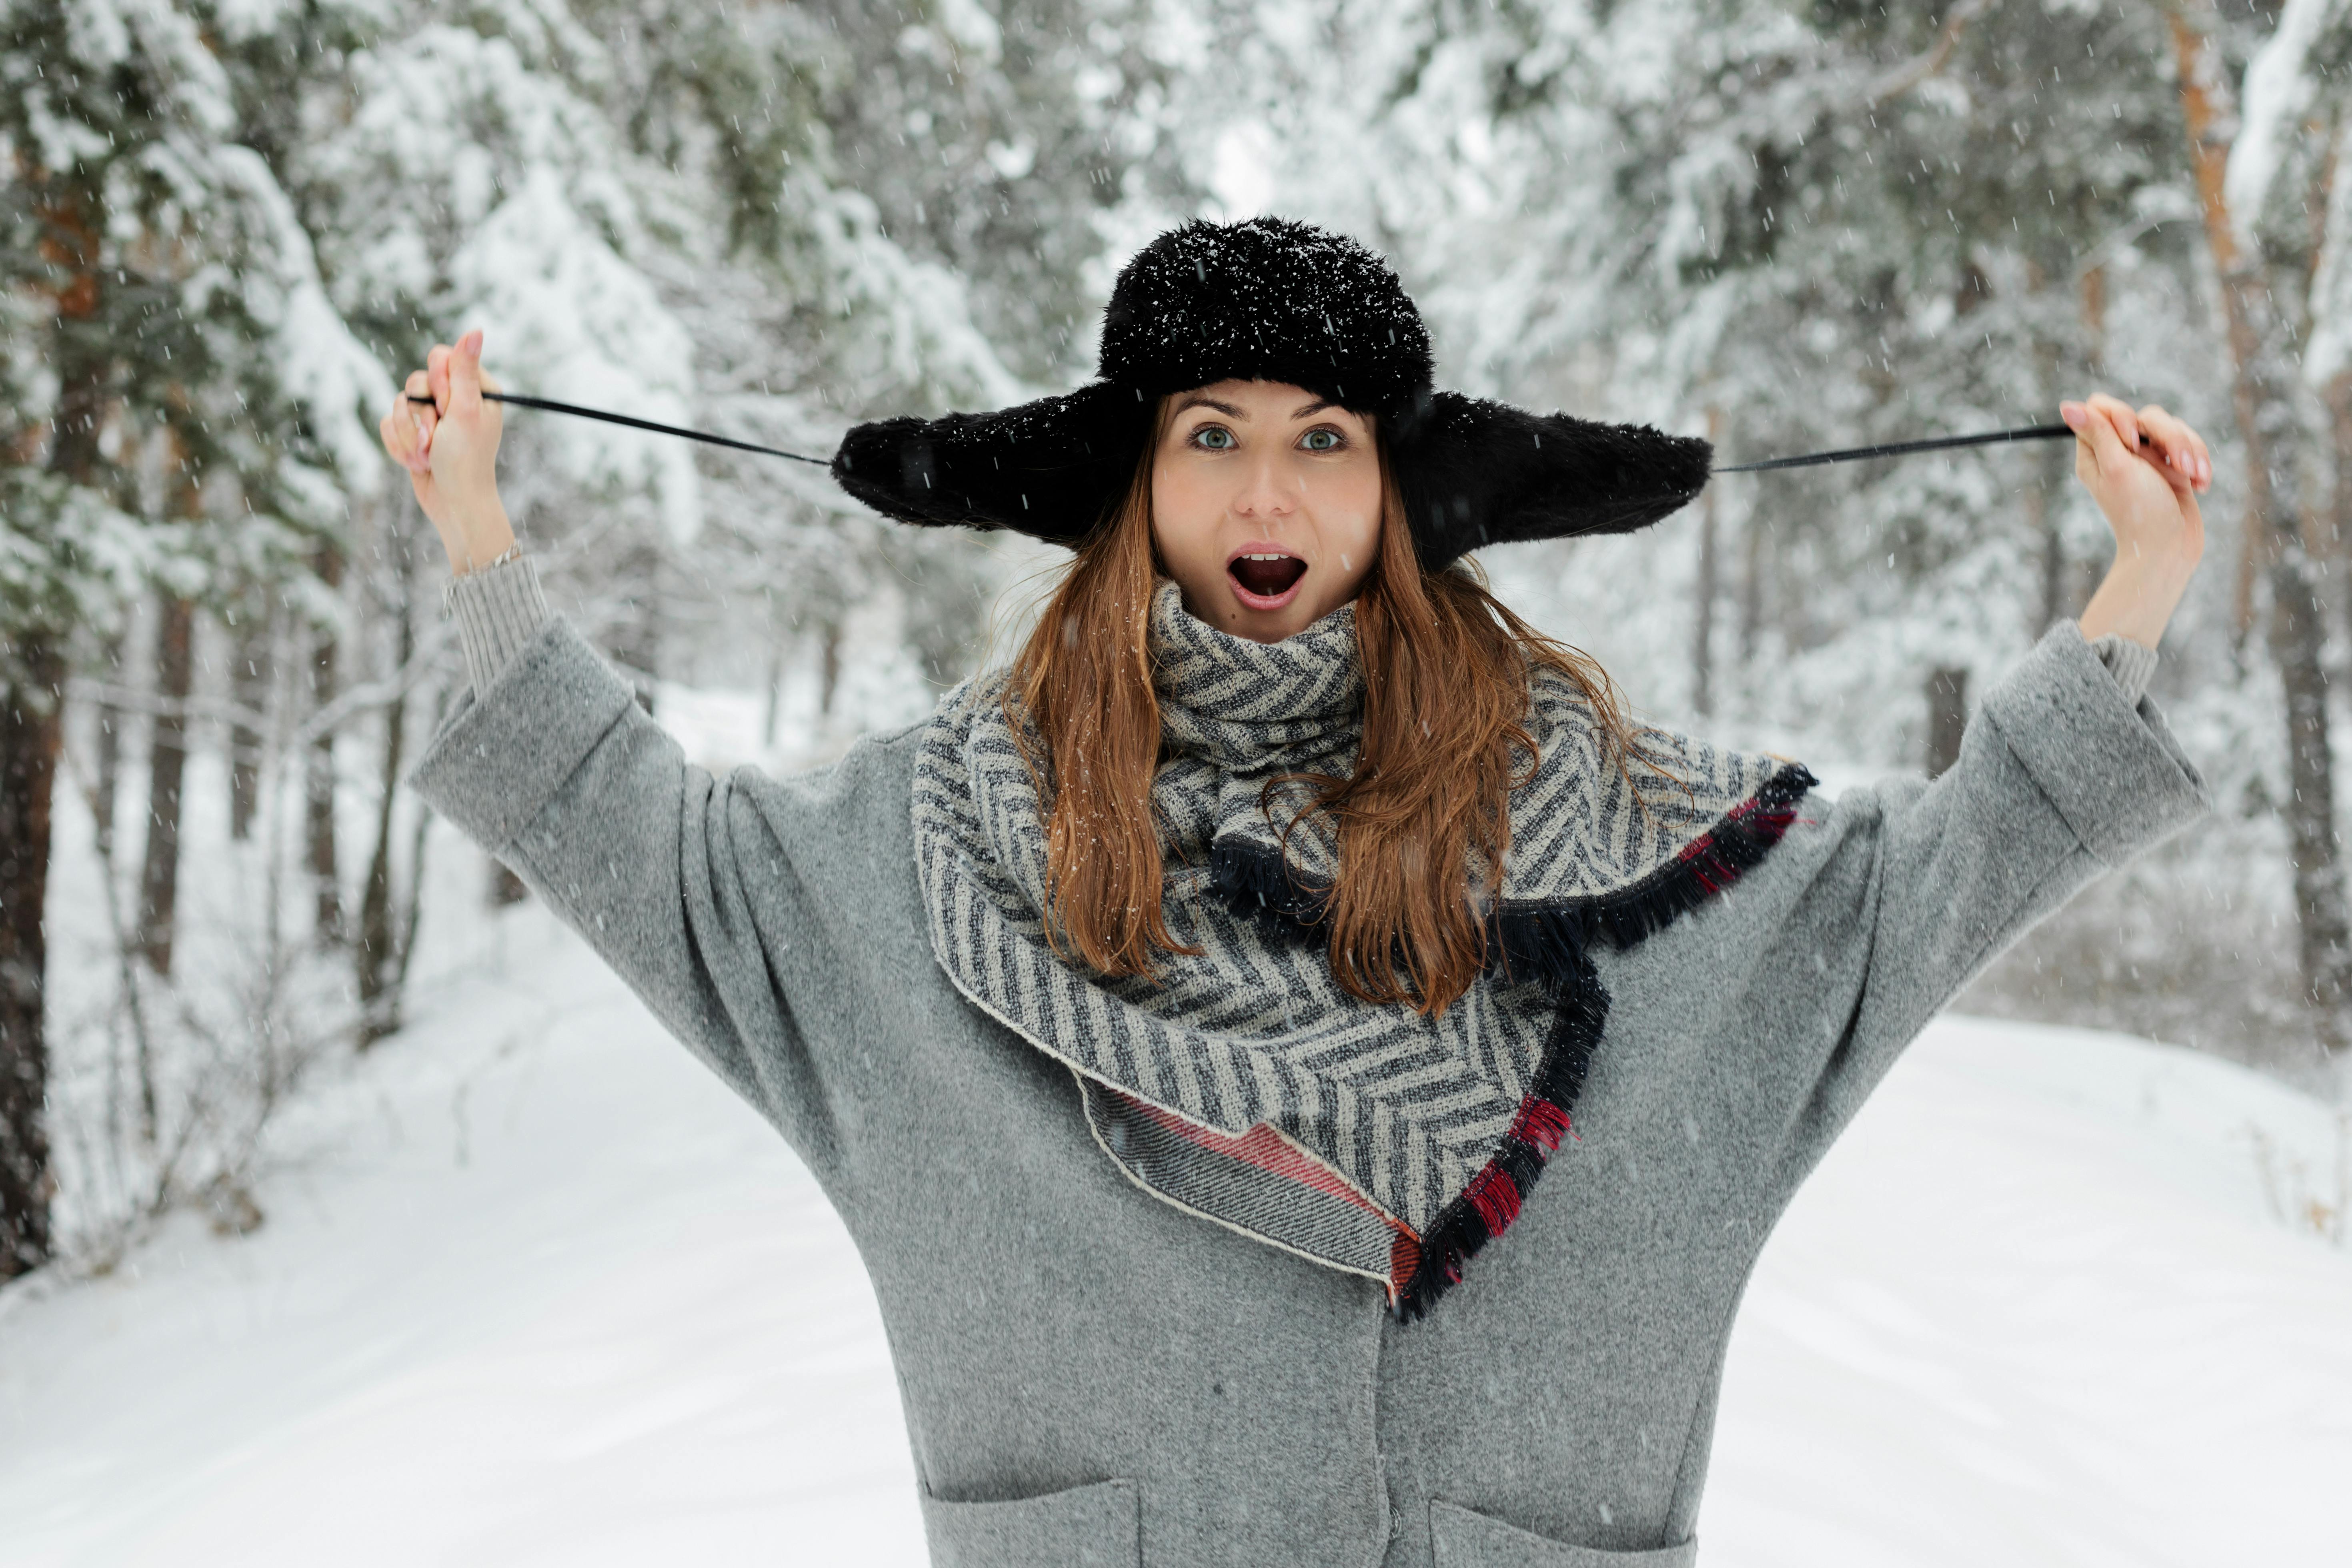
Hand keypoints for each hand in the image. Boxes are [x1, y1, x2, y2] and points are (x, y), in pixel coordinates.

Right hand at [378, 329, 515, 573]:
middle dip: (420, 415)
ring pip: (398, 403)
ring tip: (428, 457)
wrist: (453, 504)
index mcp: (475, 388)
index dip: (437, 383)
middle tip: (437, 439)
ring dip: (410, 436)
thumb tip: (476, 329)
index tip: (448, 408)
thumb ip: (464, 370)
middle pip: (415, 381)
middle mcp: (454, 399)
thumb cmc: (466, 460)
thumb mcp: (465, 410)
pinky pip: (388, 424)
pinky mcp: (413, 434)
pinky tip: (418, 463)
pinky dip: (400, 446)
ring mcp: (431, 417)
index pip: (440, 358)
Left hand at [2064, 394, 2207, 650]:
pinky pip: (2189, 445)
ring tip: (2194, 478)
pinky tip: (2200, 485)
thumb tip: (2067, 406)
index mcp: (2096, 452)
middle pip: (2146, 416)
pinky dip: (2198, 462)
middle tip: (2177, 466)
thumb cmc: (2139, 511)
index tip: (2130, 440)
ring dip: (2189, 451)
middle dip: (2168, 436)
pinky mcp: (2173, 466)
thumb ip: (2098, 433)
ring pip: (2172, 428)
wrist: (2169, 548)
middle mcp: (2120, 452)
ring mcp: (2148, 459)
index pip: (2102, 408)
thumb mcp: (2116, 468)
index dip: (2120, 415)